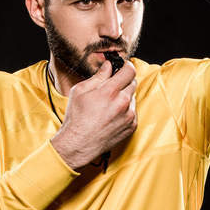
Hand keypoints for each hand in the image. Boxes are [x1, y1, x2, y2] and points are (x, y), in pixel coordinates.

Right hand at [51, 57, 136, 172]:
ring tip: (109, 104)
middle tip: (111, 87)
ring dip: (124, 96)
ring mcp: (129, 116)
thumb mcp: (81, 91)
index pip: (129, 70)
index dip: (126, 66)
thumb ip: (98, 76)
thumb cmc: (77, 118)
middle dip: (124, 81)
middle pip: (133, 82)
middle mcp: (123, 103)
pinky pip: (133, 111)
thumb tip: (108, 66)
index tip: (122, 67)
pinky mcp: (132, 126)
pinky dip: (126, 110)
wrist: (79, 144)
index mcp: (110, 91)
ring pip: (133, 97)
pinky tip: (112, 115)